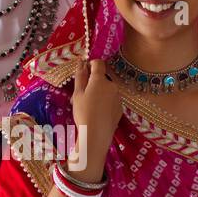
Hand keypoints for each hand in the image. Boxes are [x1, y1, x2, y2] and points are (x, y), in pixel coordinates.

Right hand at [68, 59, 122, 179]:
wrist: (96, 134)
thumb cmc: (83, 112)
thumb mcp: (77, 94)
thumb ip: (80, 76)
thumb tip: (81, 62)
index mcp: (100, 80)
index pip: (98, 63)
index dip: (91, 64)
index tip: (84, 73)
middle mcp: (112, 85)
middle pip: (102, 78)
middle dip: (93, 83)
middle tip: (82, 96)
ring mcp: (118, 97)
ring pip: (107, 90)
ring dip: (99, 93)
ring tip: (89, 107)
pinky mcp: (120, 108)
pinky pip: (111, 100)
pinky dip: (105, 103)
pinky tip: (98, 114)